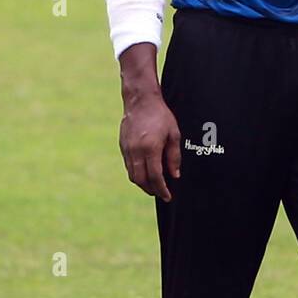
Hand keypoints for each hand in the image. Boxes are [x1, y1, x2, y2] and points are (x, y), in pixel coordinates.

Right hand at [119, 88, 180, 202]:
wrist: (140, 101)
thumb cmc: (160, 116)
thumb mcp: (174, 134)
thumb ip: (174, 156)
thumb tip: (175, 175)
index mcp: (151, 148)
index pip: (155, 176)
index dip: (162, 189)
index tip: (167, 196)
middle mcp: (136, 151)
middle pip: (141, 179)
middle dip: (151, 190)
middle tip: (161, 193)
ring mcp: (127, 149)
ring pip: (132, 175)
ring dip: (143, 184)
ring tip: (153, 186)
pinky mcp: (122, 146)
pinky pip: (128, 166)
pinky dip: (137, 174)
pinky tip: (145, 173)